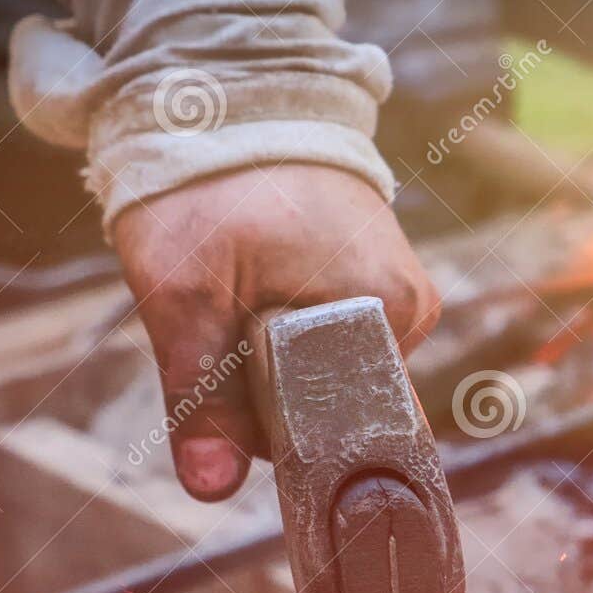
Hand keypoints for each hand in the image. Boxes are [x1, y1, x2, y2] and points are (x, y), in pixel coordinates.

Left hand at [112, 164, 440, 500]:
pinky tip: (257, 300)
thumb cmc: (206, 186)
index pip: (344, 430)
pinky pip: (329, 346)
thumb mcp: (184, 297)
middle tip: (221, 335)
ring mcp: (397, 294)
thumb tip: (212, 490)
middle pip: (333, 407)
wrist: (224, 102)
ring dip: (270, 368)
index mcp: (386, 313)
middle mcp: (408, 308)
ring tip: (238, 306)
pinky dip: (284, 341)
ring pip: (326, 380)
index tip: (230, 405)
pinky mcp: (377, 283)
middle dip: (267, 398)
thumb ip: (201, 398)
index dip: (276, 435)